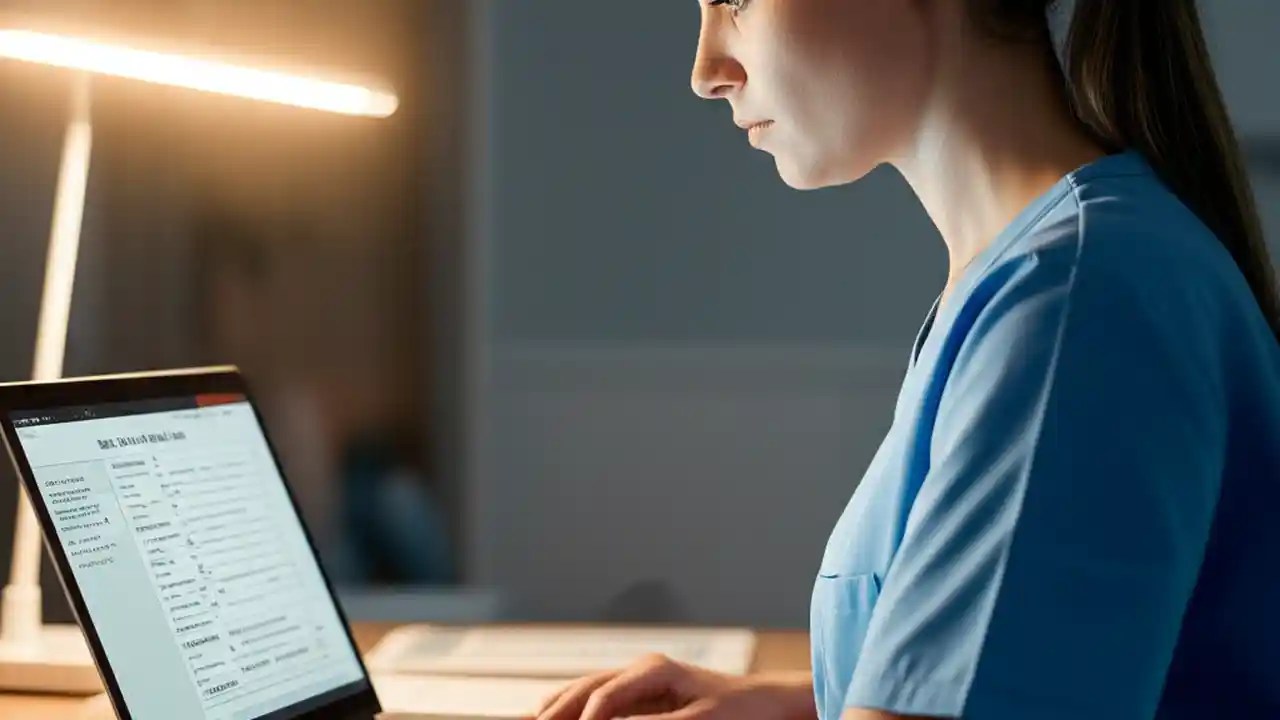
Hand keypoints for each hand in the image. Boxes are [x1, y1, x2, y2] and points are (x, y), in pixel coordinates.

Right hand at [533, 654, 811, 719]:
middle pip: (585, 688)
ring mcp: (641, 680)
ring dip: (557, 709)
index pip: (604, 695)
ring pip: (585, 691)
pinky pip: (598, 699)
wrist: (768, 704)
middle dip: (555, 711)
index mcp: (654, 670)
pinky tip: (553, 716)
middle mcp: (642, 670)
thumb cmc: (740, 711)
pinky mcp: (643, 696)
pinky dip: (573, 709)